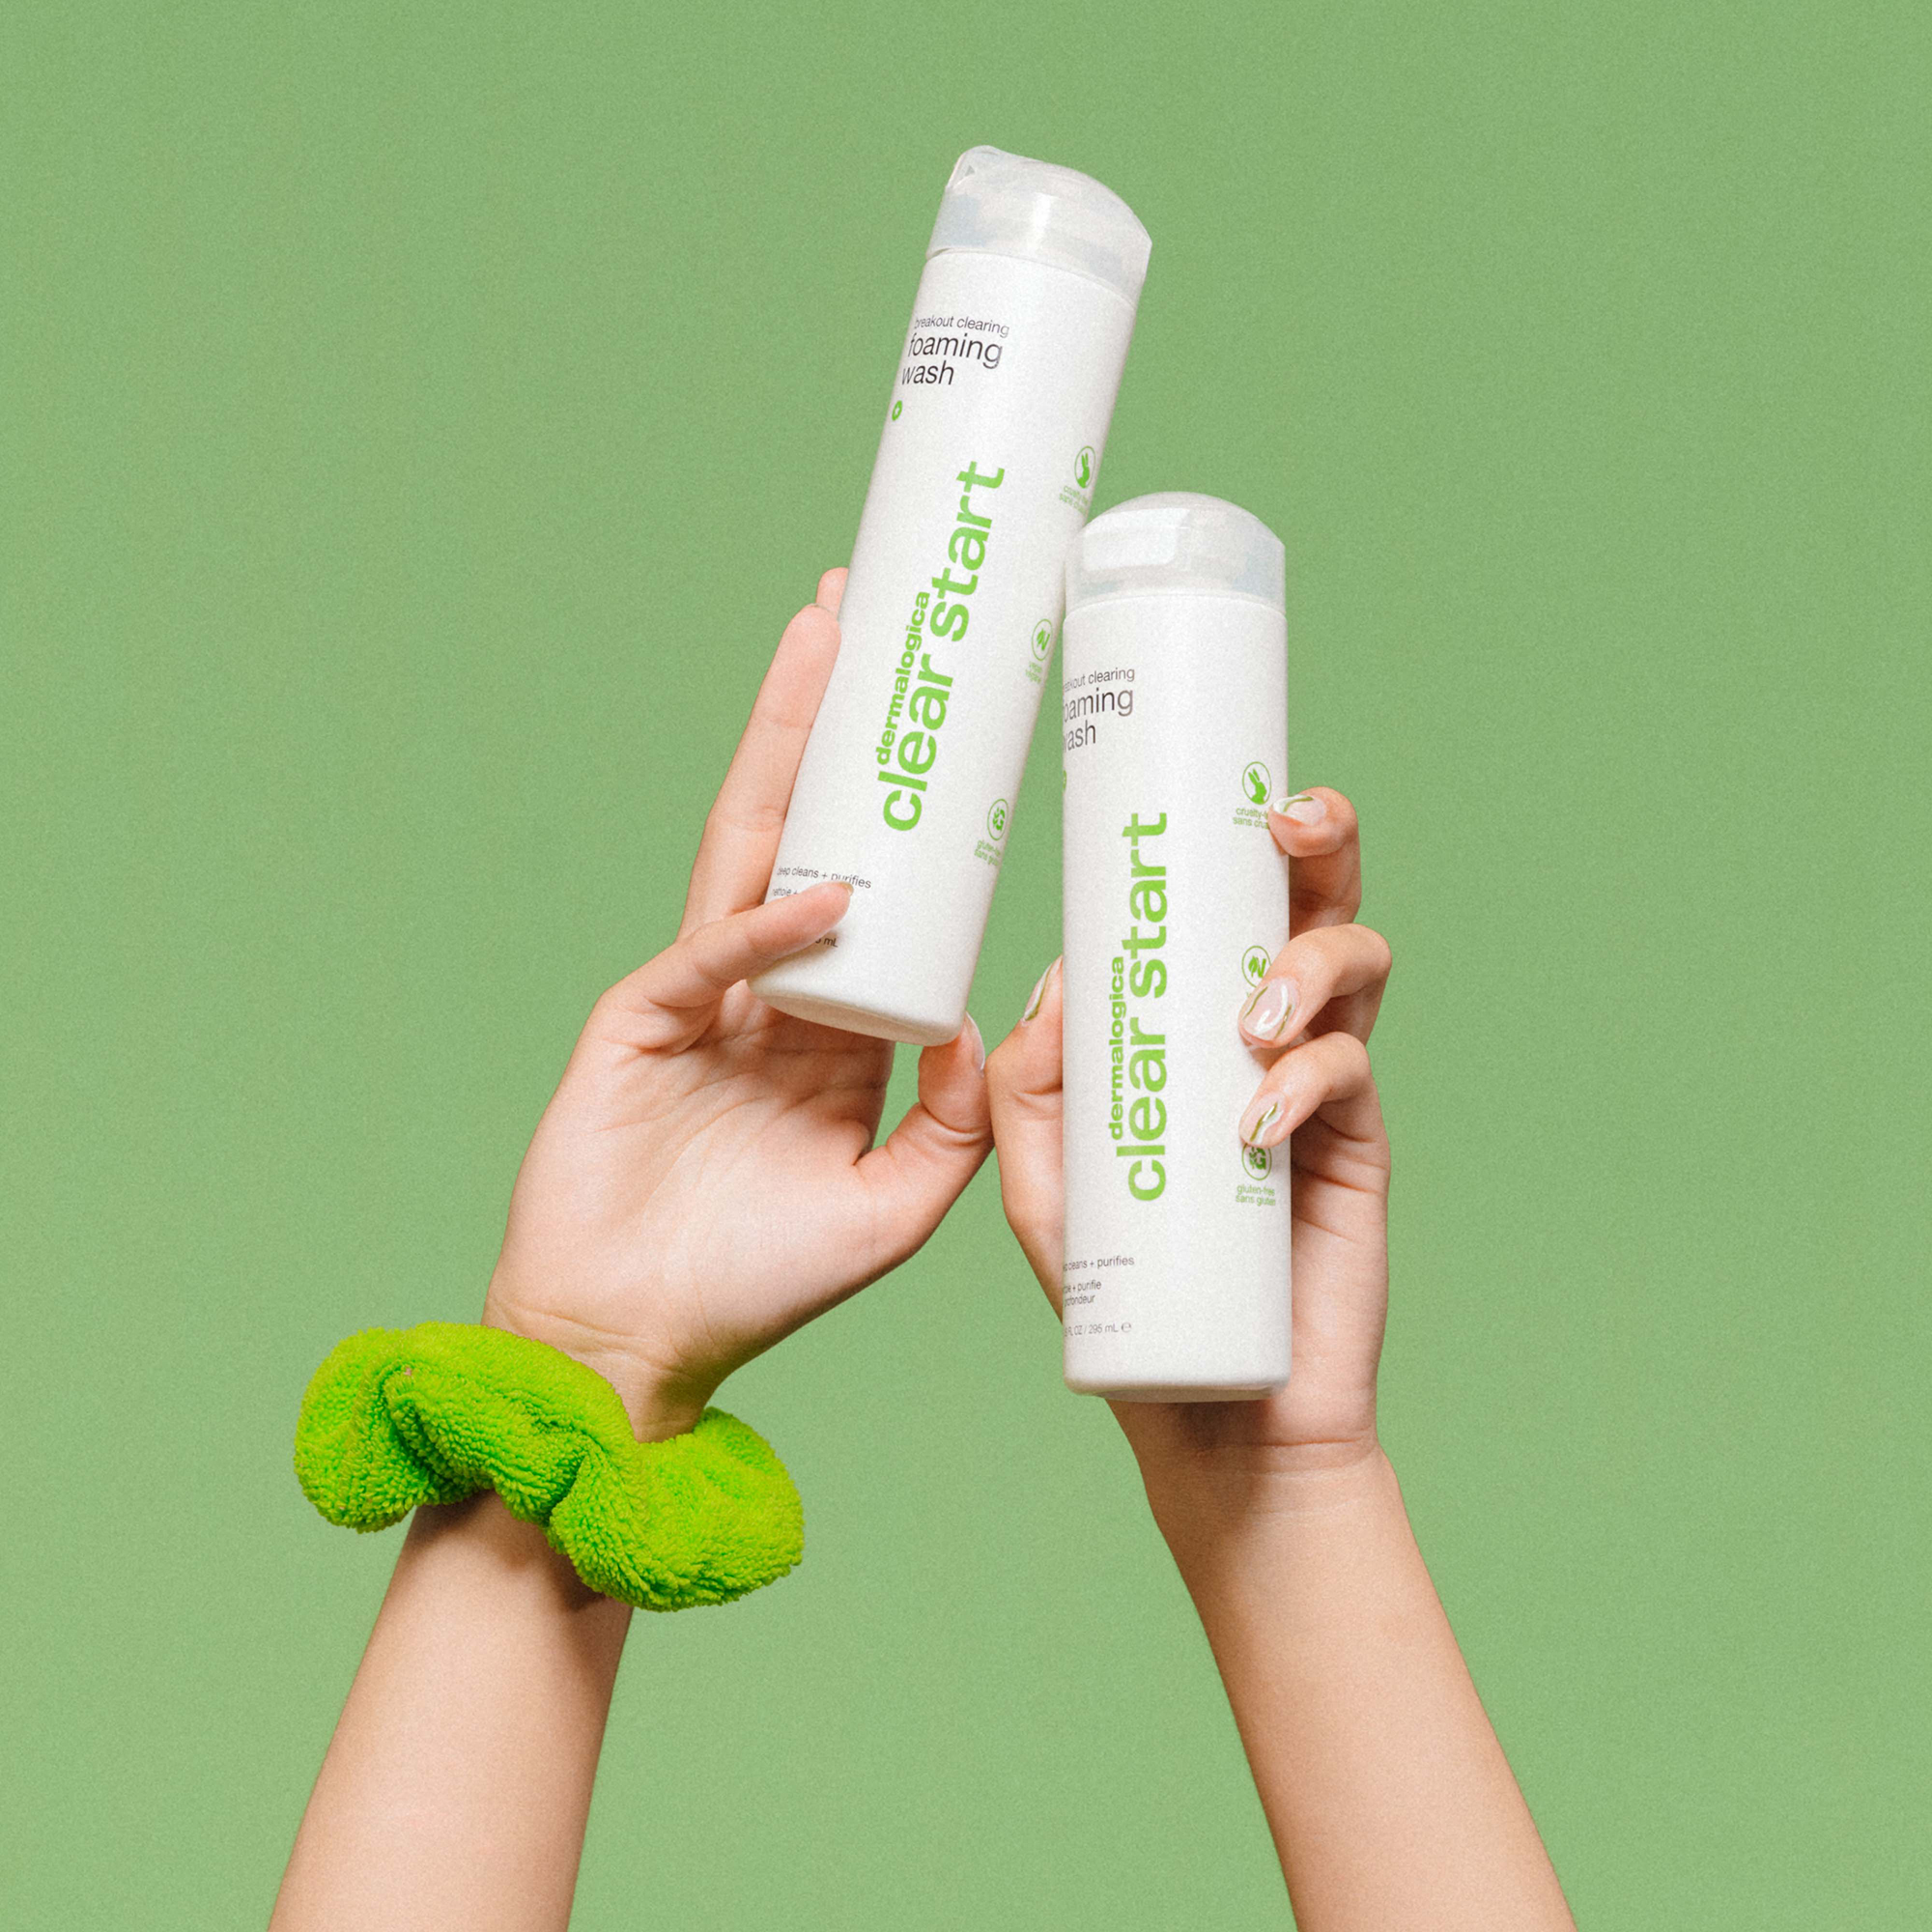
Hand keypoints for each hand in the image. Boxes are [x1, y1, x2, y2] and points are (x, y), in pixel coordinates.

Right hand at [483, 570, 992, 1437]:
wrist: (635, 1349)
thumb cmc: (761, 1284)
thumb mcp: (896, 1205)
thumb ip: (956, 1117)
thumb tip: (995, 1012)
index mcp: (826, 1023)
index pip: (878, 884)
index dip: (908, 806)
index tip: (953, 724)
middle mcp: (766, 988)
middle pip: (809, 827)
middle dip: (836, 724)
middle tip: (872, 617)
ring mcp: (698, 995)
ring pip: (751, 847)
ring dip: (786, 745)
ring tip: (818, 643)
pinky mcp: (637, 1022)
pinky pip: (714, 957)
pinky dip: (768, 925)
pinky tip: (824, 890)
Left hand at [986, 788, 1392, 1542]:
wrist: (1203, 1403)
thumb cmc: (1118, 1281)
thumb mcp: (1043, 1181)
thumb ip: (1029, 1089)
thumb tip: (1052, 982)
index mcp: (1193, 1017)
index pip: (1222, 904)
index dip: (1232, 836)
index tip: (1217, 788)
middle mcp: (1266, 1030)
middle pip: (1311, 903)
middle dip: (1317, 843)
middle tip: (1288, 822)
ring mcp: (1319, 1082)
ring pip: (1356, 966)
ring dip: (1311, 963)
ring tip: (1252, 1020)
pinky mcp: (1359, 1144)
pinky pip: (1353, 1073)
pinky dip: (1310, 1081)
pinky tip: (1257, 1126)